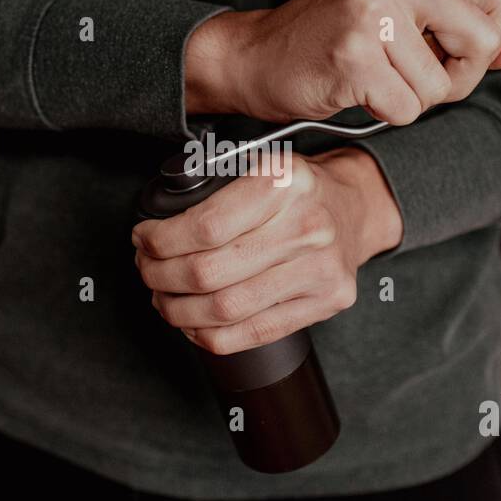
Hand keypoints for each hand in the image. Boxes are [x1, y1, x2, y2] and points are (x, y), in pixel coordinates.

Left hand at [131, 147, 400, 354]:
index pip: (205, 227)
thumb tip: (155, 227)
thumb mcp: (261, 164)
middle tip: (147, 272)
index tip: (144, 241)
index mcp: (283, 183)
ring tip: (164, 299)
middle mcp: (306, 226)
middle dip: (160, 277)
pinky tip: (194, 324)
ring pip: (226, 309)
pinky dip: (212, 336)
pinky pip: (254, 333)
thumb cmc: (297, 189)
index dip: (161, 242)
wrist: (356, 208)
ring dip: (179, 311)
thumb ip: (215, 187)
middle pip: (208, 272)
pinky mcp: (326, 302)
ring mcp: (319, 269)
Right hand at [185, 0, 500, 124]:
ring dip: (413, 98)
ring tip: (373, 77)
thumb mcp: (406, 16)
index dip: (482, 40)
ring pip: (442, 85)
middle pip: (483, 40)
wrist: (256, 55)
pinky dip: (385, 112)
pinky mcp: (353, 54)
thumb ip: (464, 27)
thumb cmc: (335, 37)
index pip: (500, 1)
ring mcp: (372, 10)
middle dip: (457, 75)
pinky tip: (355, 89)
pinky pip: (407, 109)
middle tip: (412, 73)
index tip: (440, 47)